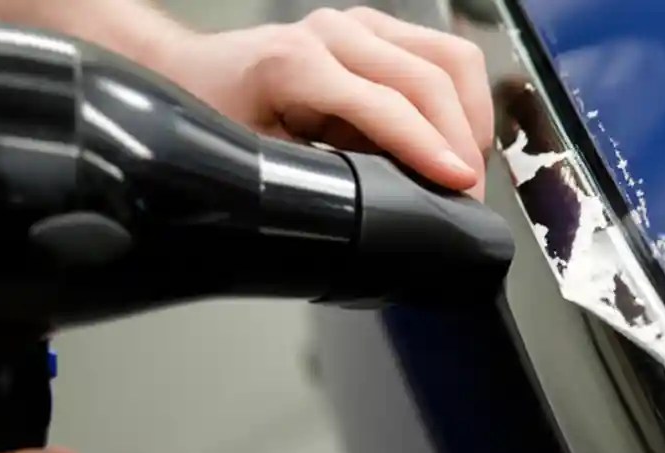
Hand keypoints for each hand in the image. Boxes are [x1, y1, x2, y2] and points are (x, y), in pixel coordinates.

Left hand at [152, 7, 493, 199]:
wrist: (193, 74)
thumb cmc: (218, 117)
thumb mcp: (258, 164)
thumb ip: (314, 183)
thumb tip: (377, 214)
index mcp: (297, 64)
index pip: (389, 106)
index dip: (431, 149)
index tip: (461, 186)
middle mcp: (334, 34)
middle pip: (431, 79)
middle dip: (462, 141)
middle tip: (470, 196)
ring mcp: (360, 26)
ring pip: (450, 57)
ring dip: (471, 115)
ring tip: (468, 166)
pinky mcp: (379, 30)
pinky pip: (444, 54)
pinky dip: (463, 96)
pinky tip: (457, 135)